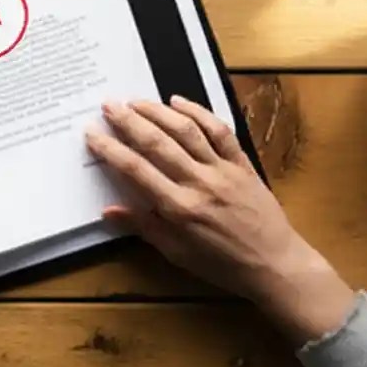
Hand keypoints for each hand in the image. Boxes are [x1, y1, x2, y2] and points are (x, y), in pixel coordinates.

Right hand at [85, 96, 353, 342]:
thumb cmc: (223, 265)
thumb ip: (144, 227)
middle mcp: (199, 183)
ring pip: (186, 131)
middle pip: (157, 143)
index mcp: (179, 209)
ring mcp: (222, 170)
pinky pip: (219, 131)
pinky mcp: (242, 163)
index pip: (136, 171)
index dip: (110, 149)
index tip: (92, 133)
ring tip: (135, 101)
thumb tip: (109, 210)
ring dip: (158, 112)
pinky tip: (179, 102)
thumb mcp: (178, 254)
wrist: (274, 264)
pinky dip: (198, 112)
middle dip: (129, 121)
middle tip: (108, 105)